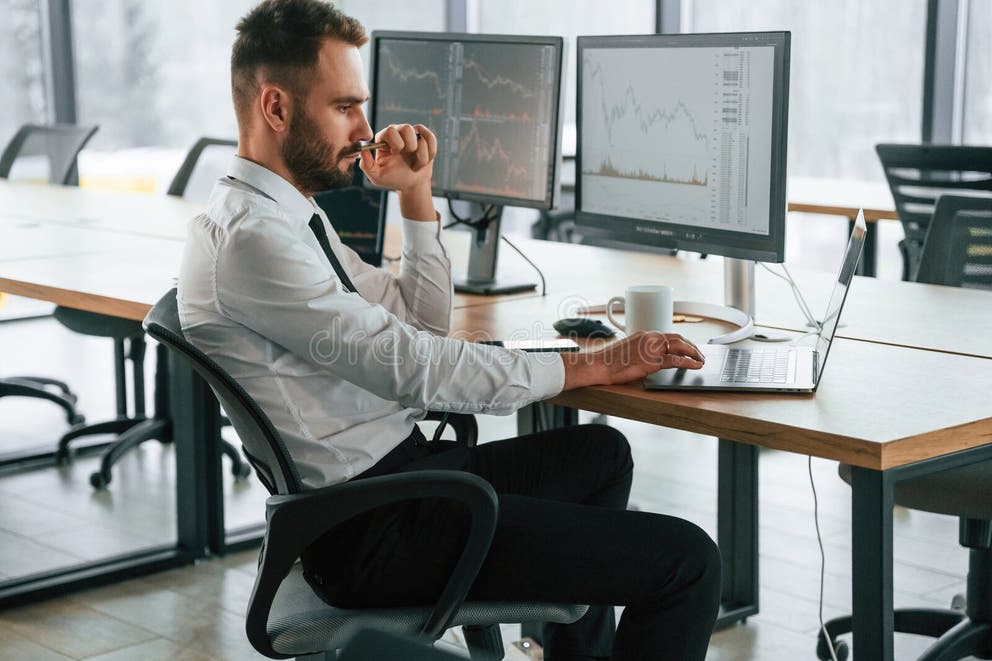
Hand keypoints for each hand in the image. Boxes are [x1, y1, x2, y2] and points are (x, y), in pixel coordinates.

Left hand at [359, 123, 436, 194]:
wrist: (412, 184)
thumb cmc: (394, 179)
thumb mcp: (377, 176)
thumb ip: (366, 165)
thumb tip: (363, 151)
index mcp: (384, 139)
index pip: (390, 130)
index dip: (395, 142)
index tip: (396, 154)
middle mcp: (397, 133)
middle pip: (406, 128)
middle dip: (409, 147)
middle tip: (407, 158)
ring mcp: (412, 134)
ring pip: (419, 133)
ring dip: (421, 154)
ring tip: (416, 163)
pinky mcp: (425, 137)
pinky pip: (430, 138)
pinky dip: (430, 152)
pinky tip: (425, 161)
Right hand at [562, 331, 705, 389]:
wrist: (600, 365)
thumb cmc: (609, 361)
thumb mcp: (627, 350)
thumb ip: (641, 352)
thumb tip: (649, 360)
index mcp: (644, 334)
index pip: (667, 335)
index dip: (681, 342)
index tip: (687, 346)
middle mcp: (650, 338)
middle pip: (677, 338)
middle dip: (691, 345)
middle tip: (699, 353)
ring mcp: (652, 348)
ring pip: (680, 346)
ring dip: (694, 352)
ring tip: (701, 359)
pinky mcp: (653, 361)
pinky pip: (677, 360)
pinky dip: (689, 362)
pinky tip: (696, 365)